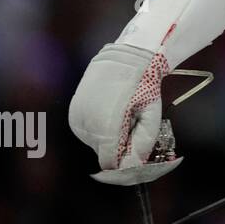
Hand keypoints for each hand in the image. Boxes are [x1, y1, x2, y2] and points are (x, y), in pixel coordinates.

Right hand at [68, 43, 178, 183]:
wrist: (125, 57)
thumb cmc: (143, 85)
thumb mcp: (151, 115)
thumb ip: (143, 143)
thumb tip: (133, 165)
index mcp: (106, 128)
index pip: (110, 163)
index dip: (124, 166)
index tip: (135, 160)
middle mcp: (86, 126)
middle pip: (103, 152)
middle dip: (119, 147)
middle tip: (133, 126)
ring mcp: (77, 118)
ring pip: (94, 142)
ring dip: (109, 137)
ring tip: (122, 113)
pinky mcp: (73, 111)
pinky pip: (86, 130)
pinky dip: (98, 127)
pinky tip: (110, 110)